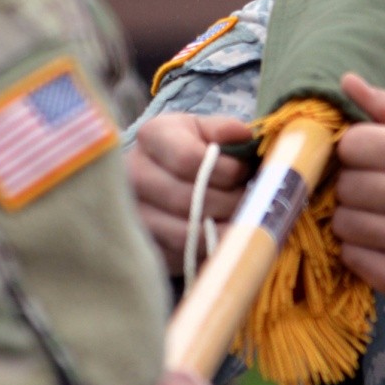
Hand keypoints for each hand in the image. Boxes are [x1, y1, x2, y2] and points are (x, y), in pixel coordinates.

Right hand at [127, 113, 254, 273]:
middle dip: (229, 203)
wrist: (159, 176)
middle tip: (251, 203)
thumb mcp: (205, 130)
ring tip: (241, 221)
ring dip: (222, 231)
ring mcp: (133, 212)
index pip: (190, 159)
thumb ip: (225, 129)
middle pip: (188, 199)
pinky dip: (208, 250)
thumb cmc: (190, 148)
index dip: (226, 171)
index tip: (244, 173)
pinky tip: (222, 238)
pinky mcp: (141, 243)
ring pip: (184, 233)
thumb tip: (244, 136)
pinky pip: (180, 255)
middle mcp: (134, 173)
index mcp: (153, 135)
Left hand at [332, 73, 384, 324]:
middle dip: (352, 187)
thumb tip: (347, 80)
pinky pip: (350, 254)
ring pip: (343, 220)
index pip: (354, 143)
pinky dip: (358, 250)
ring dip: (352, 220)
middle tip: (374, 194)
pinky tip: (381, 246)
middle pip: (346, 183)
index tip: (367, 160)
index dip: (353, 151)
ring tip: (378, 220)